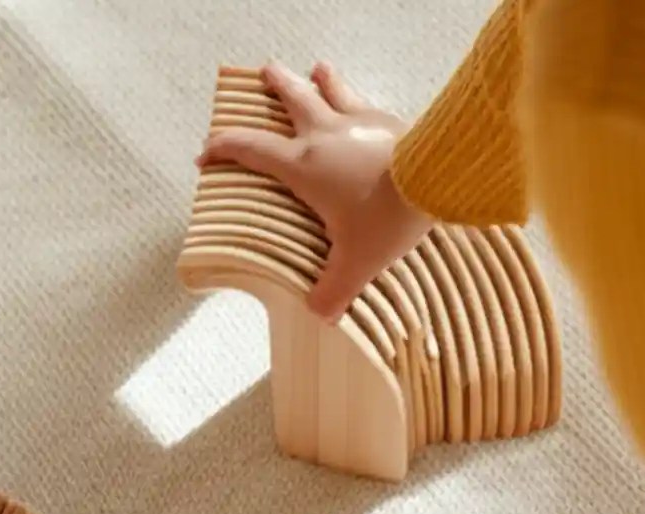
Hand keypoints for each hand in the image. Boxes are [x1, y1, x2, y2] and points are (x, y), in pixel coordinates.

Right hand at [197, 61, 433, 321]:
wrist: (438, 177)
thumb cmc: (390, 216)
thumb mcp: (359, 261)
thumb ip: (336, 289)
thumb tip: (319, 314)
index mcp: (305, 166)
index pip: (252, 149)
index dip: (223, 149)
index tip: (206, 153)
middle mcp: (326, 134)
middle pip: (294, 98)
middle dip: (277, 84)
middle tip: (267, 71)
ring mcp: (361, 121)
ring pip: (335, 90)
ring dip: (323, 79)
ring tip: (318, 68)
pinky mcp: (392, 120)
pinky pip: (370, 103)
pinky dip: (362, 100)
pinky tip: (369, 105)